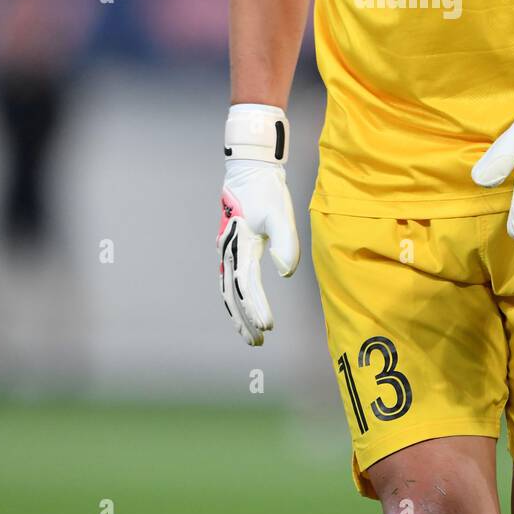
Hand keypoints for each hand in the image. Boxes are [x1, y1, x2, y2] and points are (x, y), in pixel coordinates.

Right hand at [217, 104, 299, 344]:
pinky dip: (233, 298)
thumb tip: (284, 274)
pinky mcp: (230, 246)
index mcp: (241, 243)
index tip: (268, 327)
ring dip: (237, 313)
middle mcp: (229, 249)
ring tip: (249, 336)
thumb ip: (287, 243)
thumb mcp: (281, 214)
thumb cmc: (268, 191)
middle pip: (232, 293)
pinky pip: (228, 279)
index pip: (247, 284)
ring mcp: (226, 248)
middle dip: (244, 320)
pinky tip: (240, 309)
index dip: (256, 307)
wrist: (251, 170)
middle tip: (258, 343)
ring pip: (227, 289)